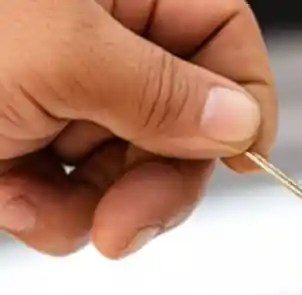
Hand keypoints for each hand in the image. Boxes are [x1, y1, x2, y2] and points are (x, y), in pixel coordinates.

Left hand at [0, 0, 275, 257]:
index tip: (243, 162)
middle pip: (183, 123)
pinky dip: (45, 212)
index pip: (223, 33)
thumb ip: (160, 92)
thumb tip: (241, 123)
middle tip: (130, 220)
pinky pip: (72, 197)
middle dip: (156, 183)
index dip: (244, 100)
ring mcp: (58, 92)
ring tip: (30, 197)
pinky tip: (8, 194)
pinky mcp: (22, 140)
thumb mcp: (61, 57)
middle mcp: (97, 39)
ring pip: (128, 173)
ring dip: (90, 208)